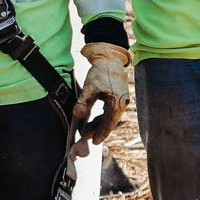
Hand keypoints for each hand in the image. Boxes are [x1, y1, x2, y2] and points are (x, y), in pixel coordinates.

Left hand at [70, 41, 131, 157]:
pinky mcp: (118, 97)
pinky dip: (102, 116)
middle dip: (98, 130)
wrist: (110, 57)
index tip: (94, 142)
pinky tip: (93, 120)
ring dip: (99, 124)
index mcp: (117, 102)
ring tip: (87, 131)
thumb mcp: (90, 87)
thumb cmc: (101, 71)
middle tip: (86, 137)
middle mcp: (122, 103)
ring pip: (109, 117)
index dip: (101, 133)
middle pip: (109, 121)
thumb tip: (77, 115)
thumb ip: (84, 102)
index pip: (109, 122)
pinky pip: (110, 111)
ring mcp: (121, 100)